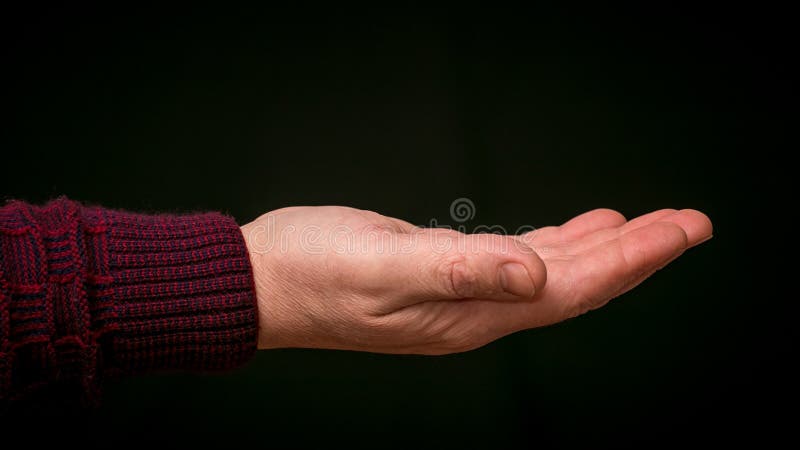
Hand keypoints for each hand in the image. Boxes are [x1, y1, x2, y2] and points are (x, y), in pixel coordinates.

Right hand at [241, 207, 711, 353]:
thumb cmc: (313, 273)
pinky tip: (573, 231)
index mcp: (471, 312)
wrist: (264, 283)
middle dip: (637, 253)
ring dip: (603, 249)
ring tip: (646, 225)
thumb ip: (459, 271)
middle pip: (577, 283)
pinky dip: (556, 244)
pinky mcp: (444, 276)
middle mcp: (477, 311)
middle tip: (688, 223)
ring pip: (553, 273)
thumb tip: (534, 275)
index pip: (573, 286)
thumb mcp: (382, 264)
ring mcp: (461, 297)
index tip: (683, 229)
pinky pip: (519, 262)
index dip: (633, 258)